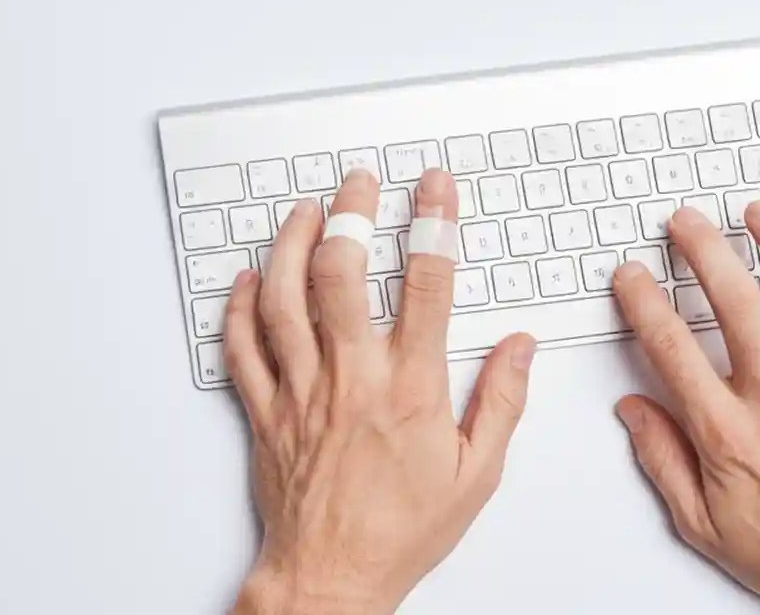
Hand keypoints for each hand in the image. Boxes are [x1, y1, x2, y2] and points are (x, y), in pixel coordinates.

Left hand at [225, 169, 535, 614]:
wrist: (331, 578)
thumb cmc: (402, 531)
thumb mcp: (477, 474)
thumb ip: (502, 402)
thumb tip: (519, 348)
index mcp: (410, 387)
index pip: (427, 285)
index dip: (434, 224)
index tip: (436, 188)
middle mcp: (352, 377)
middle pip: (341, 274)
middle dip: (350, 215)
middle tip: (358, 183)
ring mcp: (302, 391)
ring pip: (284, 299)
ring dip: (290, 244)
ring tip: (303, 211)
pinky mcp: (265, 412)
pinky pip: (241, 347)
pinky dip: (239, 306)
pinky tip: (248, 278)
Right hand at [612, 203, 759, 614]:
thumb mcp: (700, 520)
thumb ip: (661, 458)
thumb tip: (632, 408)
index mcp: (726, 433)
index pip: (671, 349)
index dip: (643, 302)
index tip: (632, 277)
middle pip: (735, 306)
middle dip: (703, 251)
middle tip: (686, 223)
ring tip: (758, 213)